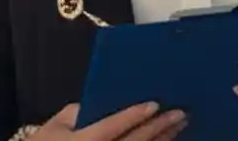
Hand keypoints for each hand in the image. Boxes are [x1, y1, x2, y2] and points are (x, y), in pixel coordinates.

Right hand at [32, 101, 186, 139]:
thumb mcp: (56, 124)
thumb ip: (80, 110)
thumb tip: (107, 100)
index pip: (112, 127)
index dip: (134, 115)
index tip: (155, 104)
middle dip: (158, 128)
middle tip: (180, 114)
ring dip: (161, 140)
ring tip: (179, 126)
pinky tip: (165, 140)